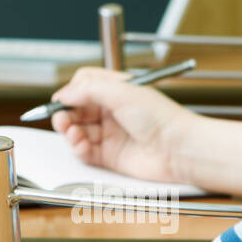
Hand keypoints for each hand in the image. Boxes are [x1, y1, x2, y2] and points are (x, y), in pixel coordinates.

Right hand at [49, 67, 195, 183]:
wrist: (179, 150)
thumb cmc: (161, 118)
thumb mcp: (121, 92)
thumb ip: (88, 89)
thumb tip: (63, 94)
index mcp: (116, 90)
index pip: (84, 85)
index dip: (71, 91)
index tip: (63, 99)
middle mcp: (111, 111)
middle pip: (76, 109)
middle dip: (65, 113)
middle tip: (62, 119)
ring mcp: (110, 134)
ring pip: (77, 130)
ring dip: (69, 131)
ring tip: (72, 133)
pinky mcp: (109, 156)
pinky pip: (84, 151)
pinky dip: (77, 148)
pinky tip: (80, 145)